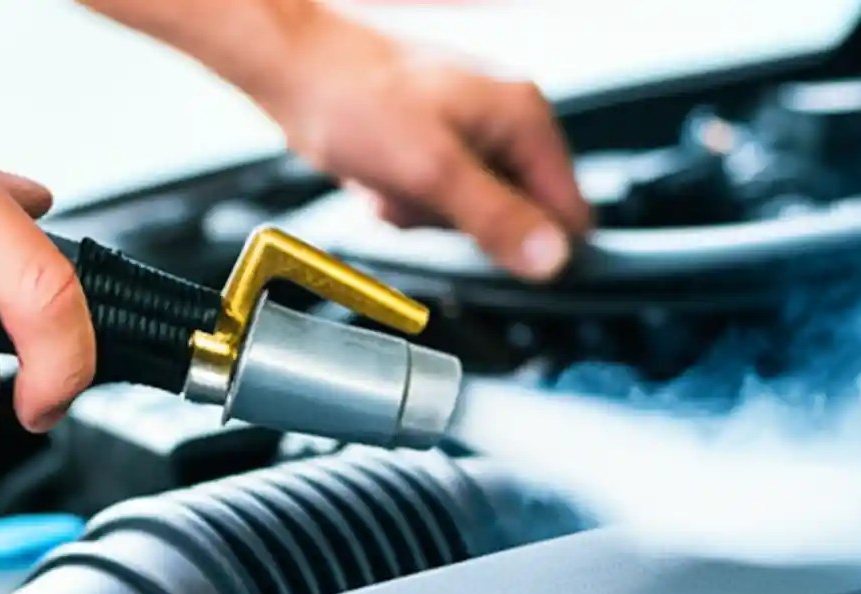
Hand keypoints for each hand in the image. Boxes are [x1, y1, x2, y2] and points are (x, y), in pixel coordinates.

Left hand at [249, 14, 590, 281]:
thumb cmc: (352, 98)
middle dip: (464, 227)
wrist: (292, 67)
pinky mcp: (435, 144)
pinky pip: (436, 199)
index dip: (535, 246)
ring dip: (427, 215)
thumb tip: (551, 259)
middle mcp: (505, 120)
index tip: (489, 252)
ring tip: (394, 182)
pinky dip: (406, 201)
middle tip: (422, 201)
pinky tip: (381, 178)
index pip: (568, 212)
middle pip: (516, 218)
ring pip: (470, 215)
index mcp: (523, 118)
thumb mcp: (432, 171)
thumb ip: (497, 218)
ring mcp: (469, 131)